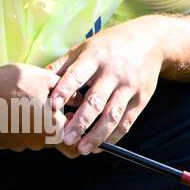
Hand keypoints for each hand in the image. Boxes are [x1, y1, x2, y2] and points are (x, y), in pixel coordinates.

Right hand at [0, 63, 69, 151]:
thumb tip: (80, 99)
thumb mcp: (46, 79)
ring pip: (34, 139)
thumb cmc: (13, 83)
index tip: (72, 123)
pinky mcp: (3, 144)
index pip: (74, 148)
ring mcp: (19, 145)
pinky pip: (17, 137)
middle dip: (54, 126)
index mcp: (52, 130)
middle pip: (54, 141)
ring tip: (24, 103)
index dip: (76, 138)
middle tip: (47, 106)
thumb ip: (69, 92)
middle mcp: (37, 143)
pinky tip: (10, 109)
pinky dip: (17, 126)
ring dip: (34, 125)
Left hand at [46, 16, 166, 153]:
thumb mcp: (86, 46)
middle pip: (95, 101)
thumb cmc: (111, 44)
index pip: (77, 75)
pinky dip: (114, 137)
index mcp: (95, 56)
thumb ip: (63, 64)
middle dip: (80, 122)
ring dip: (97, 135)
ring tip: (82, 149)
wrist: (151, 40)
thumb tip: (39, 78)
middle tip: (66, 139)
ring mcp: (129, 87)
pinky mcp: (141, 99)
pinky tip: (100, 146)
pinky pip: (127, 122)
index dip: (64, 91)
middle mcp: (113, 72)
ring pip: (112, 115)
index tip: (52, 106)